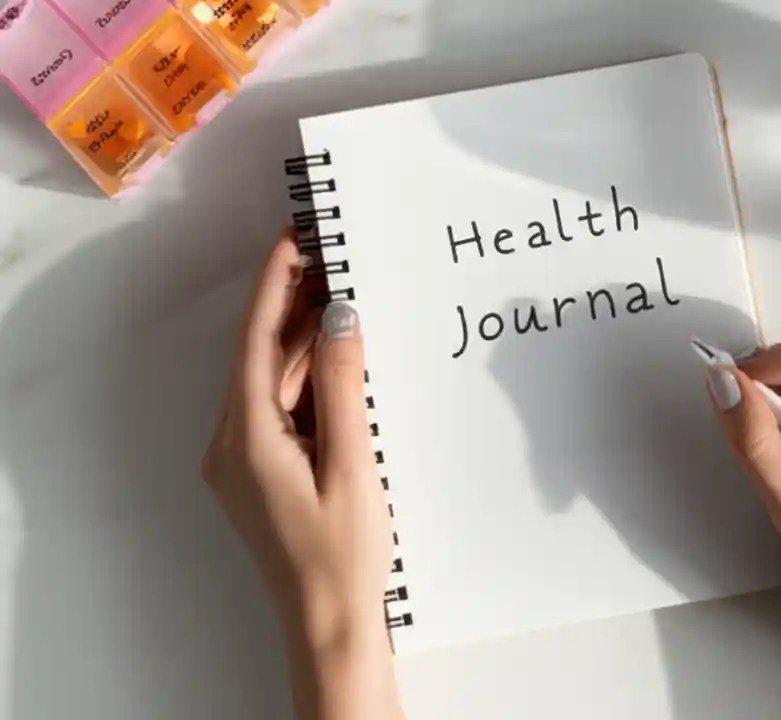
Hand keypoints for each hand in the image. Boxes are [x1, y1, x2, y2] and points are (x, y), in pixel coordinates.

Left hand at [202, 232, 400, 718]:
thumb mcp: (352, 462)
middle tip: (332, 258)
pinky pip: (280, 411)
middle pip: (260, 358)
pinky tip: (337, 362)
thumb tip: (342, 316)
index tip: (296, 239)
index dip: (275, 285)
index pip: (255, 341)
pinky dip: (306, 382)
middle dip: (294, 308)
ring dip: (303, 344)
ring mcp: (242, 462)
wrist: (329, 624)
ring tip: (342, 298)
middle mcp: (231, 445)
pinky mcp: (261, 474)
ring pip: (270, 383)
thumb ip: (345, 385)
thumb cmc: (344, 553)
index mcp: (246, 438)